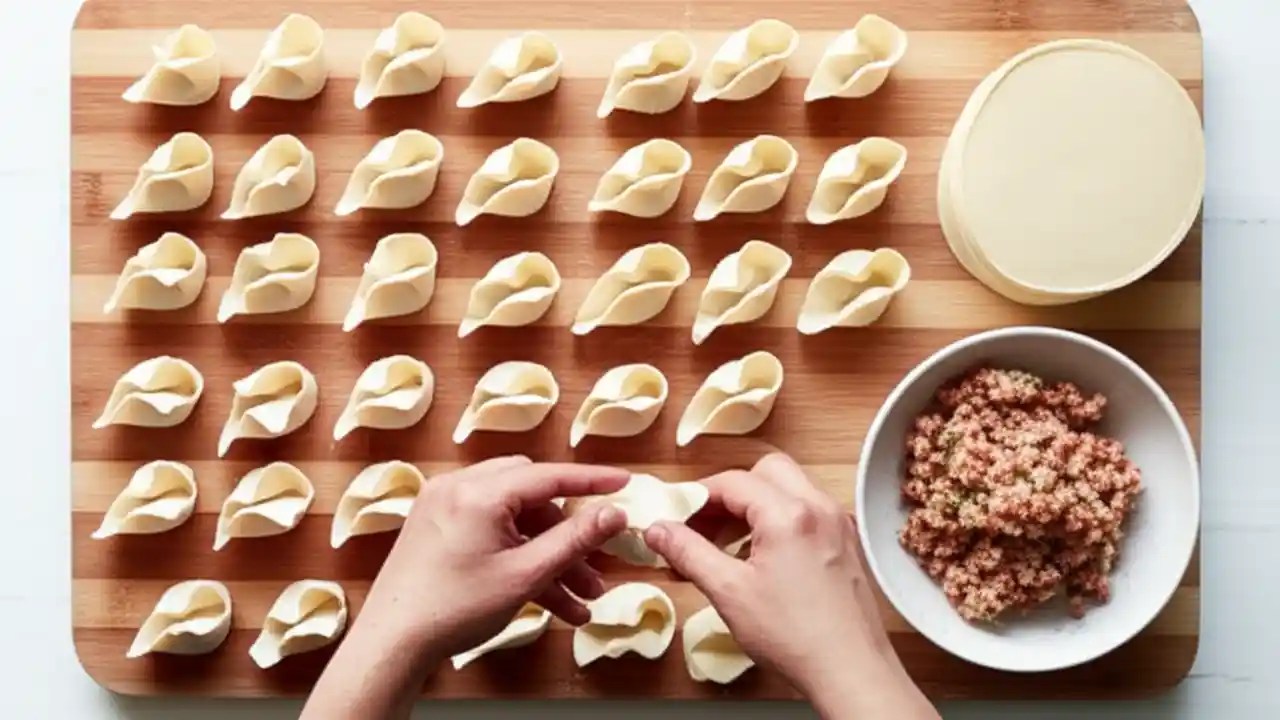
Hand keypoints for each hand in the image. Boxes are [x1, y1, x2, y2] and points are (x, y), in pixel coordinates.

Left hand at [303, 457, 627, 719]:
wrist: (392, 642)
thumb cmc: (452, 609)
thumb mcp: (525, 575)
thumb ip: (574, 540)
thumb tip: (613, 514)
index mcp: (479, 493)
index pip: (550, 475)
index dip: (592, 480)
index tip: (624, 482)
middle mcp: (458, 489)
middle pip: (533, 495)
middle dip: (568, 531)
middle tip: (595, 558)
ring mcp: (444, 506)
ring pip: (515, 519)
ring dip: (548, 554)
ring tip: (580, 597)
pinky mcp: (437, 527)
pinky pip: (491, 531)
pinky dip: (519, 557)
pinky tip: (548, 598)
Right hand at [644, 453, 937, 719]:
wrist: (850, 671)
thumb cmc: (795, 636)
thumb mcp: (729, 592)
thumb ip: (689, 552)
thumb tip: (659, 530)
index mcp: (789, 514)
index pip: (733, 482)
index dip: (698, 496)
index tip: (677, 515)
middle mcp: (819, 508)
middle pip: (767, 472)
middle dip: (731, 492)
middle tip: (705, 523)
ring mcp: (838, 524)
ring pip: (790, 488)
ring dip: (756, 504)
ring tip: (728, 543)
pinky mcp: (846, 543)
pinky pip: (808, 511)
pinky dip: (780, 519)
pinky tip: (762, 557)